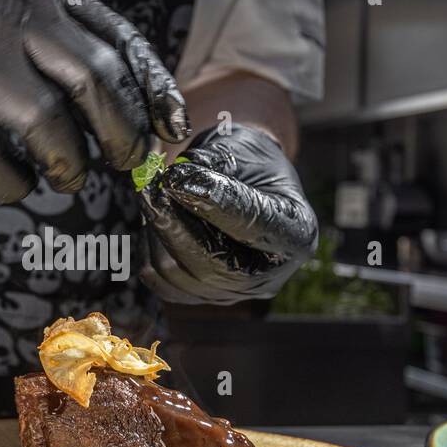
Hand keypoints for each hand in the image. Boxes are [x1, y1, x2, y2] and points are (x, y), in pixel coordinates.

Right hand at [0, 0, 189, 201]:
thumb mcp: (18, 32)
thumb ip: (77, 59)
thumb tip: (153, 124)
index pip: (116, 41)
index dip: (153, 92)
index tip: (171, 131)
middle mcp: (1, 14)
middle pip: (91, 79)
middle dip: (119, 134)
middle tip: (120, 162)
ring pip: (47, 125)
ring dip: (67, 164)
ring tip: (63, 175)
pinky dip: (15, 185)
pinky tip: (10, 179)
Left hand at [139, 123, 317, 303]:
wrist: (246, 182)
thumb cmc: (250, 163)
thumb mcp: (242, 150)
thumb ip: (212, 167)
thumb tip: (174, 182)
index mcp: (296, 234)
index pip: (252, 225)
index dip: (211, 203)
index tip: (175, 178)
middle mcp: (270, 274)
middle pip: (210, 264)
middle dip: (172, 223)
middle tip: (149, 186)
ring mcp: (235, 292)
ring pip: (177, 273)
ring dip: (156, 231)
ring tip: (154, 194)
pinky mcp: (203, 296)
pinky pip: (161, 280)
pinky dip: (150, 248)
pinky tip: (155, 219)